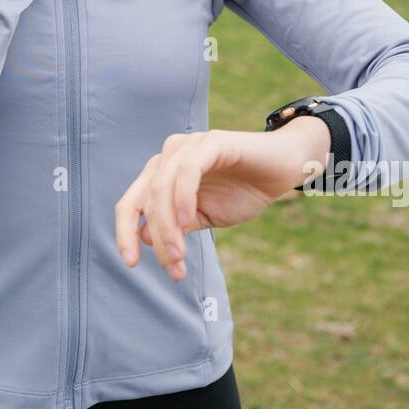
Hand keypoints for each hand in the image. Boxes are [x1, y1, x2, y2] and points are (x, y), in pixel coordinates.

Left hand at [115, 119, 331, 280]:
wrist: (283, 169)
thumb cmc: (243, 191)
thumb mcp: (205, 217)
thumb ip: (177, 226)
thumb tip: (144, 239)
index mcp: (162, 173)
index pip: (132, 203)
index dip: (125, 233)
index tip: (132, 264)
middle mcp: (169, 156)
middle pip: (144, 199)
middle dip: (157, 237)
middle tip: (174, 266)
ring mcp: (188, 146)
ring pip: (161, 188)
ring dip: (168, 226)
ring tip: (180, 254)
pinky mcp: (211, 142)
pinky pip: (186, 171)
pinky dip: (182, 198)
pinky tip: (188, 221)